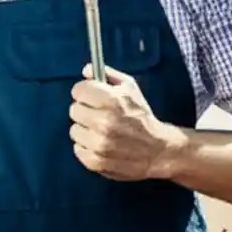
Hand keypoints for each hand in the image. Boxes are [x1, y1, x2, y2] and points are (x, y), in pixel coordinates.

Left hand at [69, 65, 185, 181]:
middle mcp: (104, 122)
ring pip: (74, 130)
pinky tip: (100, 144)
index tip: (90, 96)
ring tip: (100, 131)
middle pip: (74, 110)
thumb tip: (86, 70)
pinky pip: (78, 149)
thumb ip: (109, 75)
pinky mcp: (95, 161)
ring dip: (85, 130)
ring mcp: (99, 144)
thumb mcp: (131, 89)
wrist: (158, 150)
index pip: (78, 90)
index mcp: (112, 101)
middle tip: (97, 114)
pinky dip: (87, 147)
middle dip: (85, 110)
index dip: (85, 91)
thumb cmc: (142, 117)